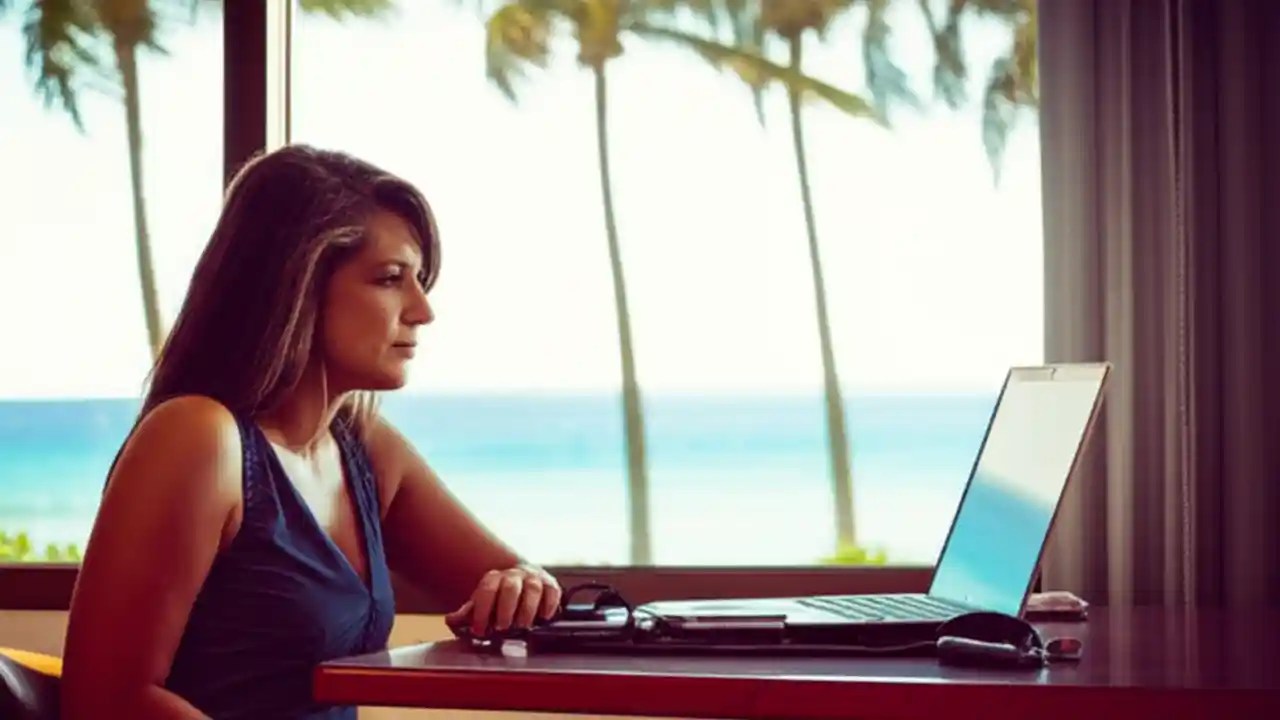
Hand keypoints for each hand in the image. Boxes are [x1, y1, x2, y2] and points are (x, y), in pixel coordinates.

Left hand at [445, 564, 561, 637]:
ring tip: (523, 626)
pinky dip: (550, 604)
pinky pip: (552, 590)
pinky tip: (544, 617)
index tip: (479, 629)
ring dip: (527, 609)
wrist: (521, 583)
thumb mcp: (482, 605)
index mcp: (494, 578)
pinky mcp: (549, 584)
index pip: (486, 590)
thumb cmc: (499, 598)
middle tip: (502, 627)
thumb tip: (451, 620)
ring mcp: (533, 578)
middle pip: (510, 587)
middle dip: (505, 609)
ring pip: (533, 588)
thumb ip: (467, 614)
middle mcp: (513, 575)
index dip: (482, 611)